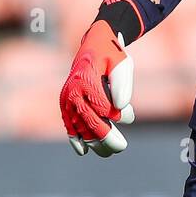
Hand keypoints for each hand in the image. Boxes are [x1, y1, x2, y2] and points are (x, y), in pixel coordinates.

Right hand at [59, 20, 134, 157]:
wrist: (94, 44)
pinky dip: (75, 138)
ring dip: (94, 142)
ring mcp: (67, 100)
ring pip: (80, 127)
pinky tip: (83, 151)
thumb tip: (121, 107)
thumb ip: (122, 84)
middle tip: (121, 147)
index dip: (118, 115)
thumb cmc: (111, 55)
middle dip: (106, 137)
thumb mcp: (121, 63)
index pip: (103, 107)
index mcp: (86, 80)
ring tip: (109, 152)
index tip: (129, 115)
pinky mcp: (65, 105)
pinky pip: (69, 125)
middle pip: (90, 121)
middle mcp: (73, 92)